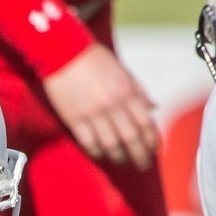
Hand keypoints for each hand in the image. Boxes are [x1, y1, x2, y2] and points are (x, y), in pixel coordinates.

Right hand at [41, 45, 158, 167]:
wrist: (62, 51)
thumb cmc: (93, 58)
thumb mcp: (122, 70)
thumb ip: (139, 90)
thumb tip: (153, 107)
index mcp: (126, 91)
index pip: (145, 123)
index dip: (151, 141)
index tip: (153, 150)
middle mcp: (112, 104)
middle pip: (131, 138)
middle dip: (139, 155)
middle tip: (142, 164)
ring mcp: (92, 112)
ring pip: (110, 144)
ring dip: (118, 157)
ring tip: (121, 160)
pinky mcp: (74, 118)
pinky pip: (89, 143)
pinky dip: (97, 152)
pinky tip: (100, 153)